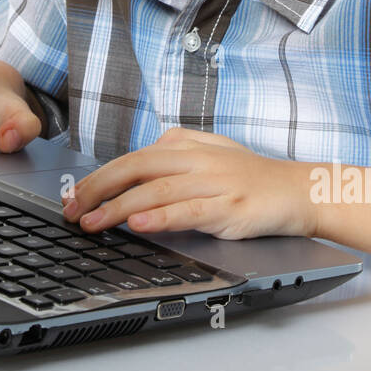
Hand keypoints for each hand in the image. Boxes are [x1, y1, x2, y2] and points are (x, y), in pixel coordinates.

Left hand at [60, 127, 317, 238]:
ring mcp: (211, 183)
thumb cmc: (252, 177)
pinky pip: (187, 211)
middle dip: (97, 190)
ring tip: (93, 222)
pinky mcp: (227, 207)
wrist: (298, 191)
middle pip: (135, 169)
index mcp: (186, 146)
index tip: (74, 196)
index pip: (131, 159)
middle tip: (71, 210)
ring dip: (118, 208)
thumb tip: (139, 159)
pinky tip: (138, 224)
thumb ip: (175, 152)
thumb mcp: (210, 153)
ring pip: (154, 191)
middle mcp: (195, 160)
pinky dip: (160, 217)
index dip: (98, 177)